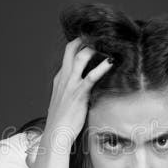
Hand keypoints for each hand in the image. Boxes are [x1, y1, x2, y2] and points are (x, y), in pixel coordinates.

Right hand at [43, 37, 112, 153]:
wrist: (56, 134)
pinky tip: (111, 62)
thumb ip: (74, 91)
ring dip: (93, 49)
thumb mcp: (65, 101)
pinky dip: (101, 68)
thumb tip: (87, 87)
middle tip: (99, 34)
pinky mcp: (78, 94)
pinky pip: (90, 77)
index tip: (93, 40)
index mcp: (60, 79)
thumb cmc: (63, 121)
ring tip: (107, 44)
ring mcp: (70, 85)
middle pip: (71, 49)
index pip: (68, 55)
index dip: (80, 45)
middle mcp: (64, 78)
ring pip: (80, 58)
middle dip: (84, 38)